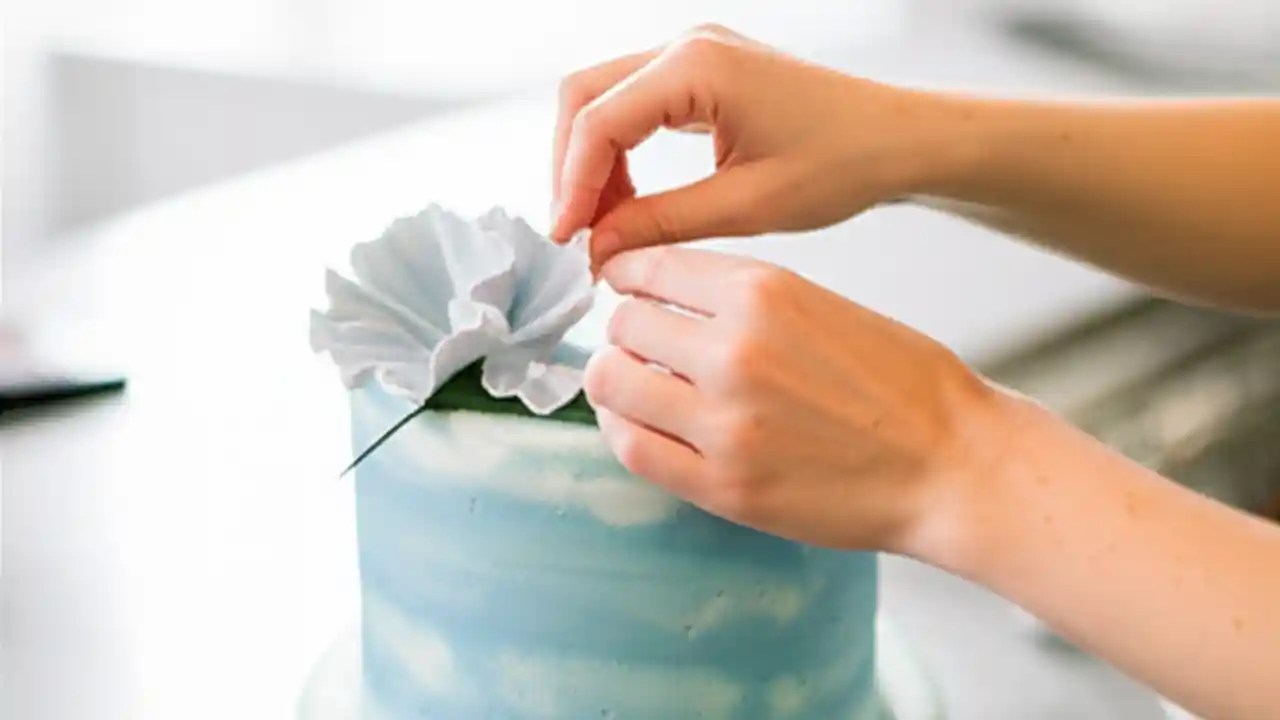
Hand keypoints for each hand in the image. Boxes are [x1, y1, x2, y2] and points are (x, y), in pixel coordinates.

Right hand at [552, 24, 942, 264]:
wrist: (896, 140)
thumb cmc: (842, 162)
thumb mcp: (746, 207)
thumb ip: (662, 224)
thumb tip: (599, 248)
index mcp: (698, 68)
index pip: (598, 121)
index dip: (572, 185)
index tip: (567, 239)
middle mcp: (688, 48)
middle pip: (584, 97)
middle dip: (571, 168)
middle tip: (579, 234)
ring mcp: (694, 54)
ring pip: (603, 99)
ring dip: (593, 162)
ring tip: (607, 226)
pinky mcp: (702, 73)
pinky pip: (635, 104)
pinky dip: (620, 152)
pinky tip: (630, 201)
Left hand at [583, 246, 998, 551]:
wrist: (953, 463)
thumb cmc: (900, 385)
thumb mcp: (823, 304)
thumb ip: (742, 298)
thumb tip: (663, 295)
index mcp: (763, 292)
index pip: (649, 266)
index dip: (627, 277)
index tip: (626, 291)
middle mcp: (735, 350)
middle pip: (623, 323)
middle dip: (627, 333)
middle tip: (643, 349)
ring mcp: (726, 422)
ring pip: (612, 382)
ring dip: (617, 380)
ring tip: (639, 388)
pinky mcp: (724, 485)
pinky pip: (632, 448)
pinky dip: (624, 430)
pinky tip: (643, 426)